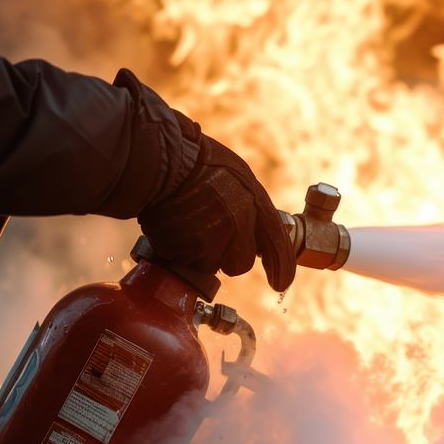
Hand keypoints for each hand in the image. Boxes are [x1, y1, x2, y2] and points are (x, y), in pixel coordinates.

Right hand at [137, 114, 295, 291]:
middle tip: (213, 232)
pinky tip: (175, 224)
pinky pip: (183, 260)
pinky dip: (178, 248)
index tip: (280, 284)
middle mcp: (236, 224)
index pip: (277, 246)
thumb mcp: (239, 177)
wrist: (161, 159)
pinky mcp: (182, 248)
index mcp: (254, 203)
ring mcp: (208, 238)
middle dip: (229, 255)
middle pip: (240, 264)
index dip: (282, 269)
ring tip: (190, 221)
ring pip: (210, 265)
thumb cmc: (199, 162)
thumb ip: (253, 208)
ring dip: (201, 252)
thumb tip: (260, 240)